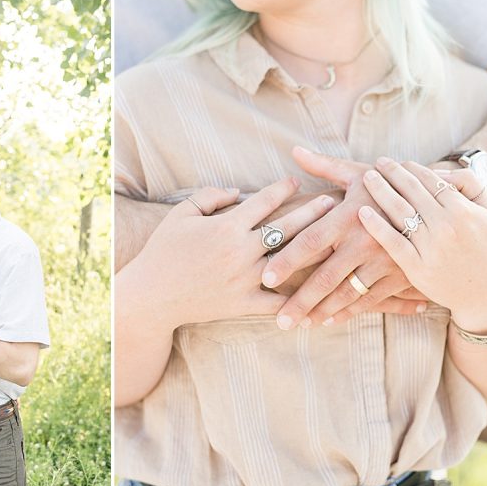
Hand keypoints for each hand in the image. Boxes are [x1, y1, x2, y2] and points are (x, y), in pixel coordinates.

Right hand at [125, 177, 334, 327]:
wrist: (152, 295)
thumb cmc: (162, 251)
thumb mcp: (180, 214)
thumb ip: (209, 196)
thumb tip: (238, 191)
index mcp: (226, 226)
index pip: (264, 201)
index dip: (282, 188)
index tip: (296, 181)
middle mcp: (241, 251)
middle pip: (287, 226)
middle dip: (312, 211)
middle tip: (332, 202)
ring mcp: (246, 279)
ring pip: (290, 260)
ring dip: (315, 249)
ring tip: (334, 240)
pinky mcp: (244, 304)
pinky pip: (278, 302)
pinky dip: (299, 300)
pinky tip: (319, 294)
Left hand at [263, 147, 425, 328]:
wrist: (444, 202)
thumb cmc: (390, 186)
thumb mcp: (361, 173)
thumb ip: (325, 166)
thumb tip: (294, 151)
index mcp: (350, 215)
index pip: (311, 241)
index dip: (288, 260)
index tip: (265, 279)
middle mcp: (366, 240)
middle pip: (326, 276)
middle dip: (301, 300)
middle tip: (279, 320)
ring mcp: (385, 261)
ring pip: (347, 293)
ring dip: (322, 311)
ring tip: (299, 324)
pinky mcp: (401, 276)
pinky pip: (370, 299)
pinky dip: (348, 312)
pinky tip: (328, 321)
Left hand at [358, 158, 486, 333]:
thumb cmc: (486, 248)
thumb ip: (469, 185)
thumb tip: (438, 170)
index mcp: (463, 210)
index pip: (431, 180)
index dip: (411, 169)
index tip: (396, 162)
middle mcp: (447, 225)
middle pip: (412, 191)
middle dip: (392, 173)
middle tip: (377, 163)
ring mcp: (431, 246)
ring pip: (400, 212)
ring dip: (380, 191)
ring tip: (367, 178)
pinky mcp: (417, 267)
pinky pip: (392, 242)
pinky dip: (376, 225)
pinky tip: (362, 212)